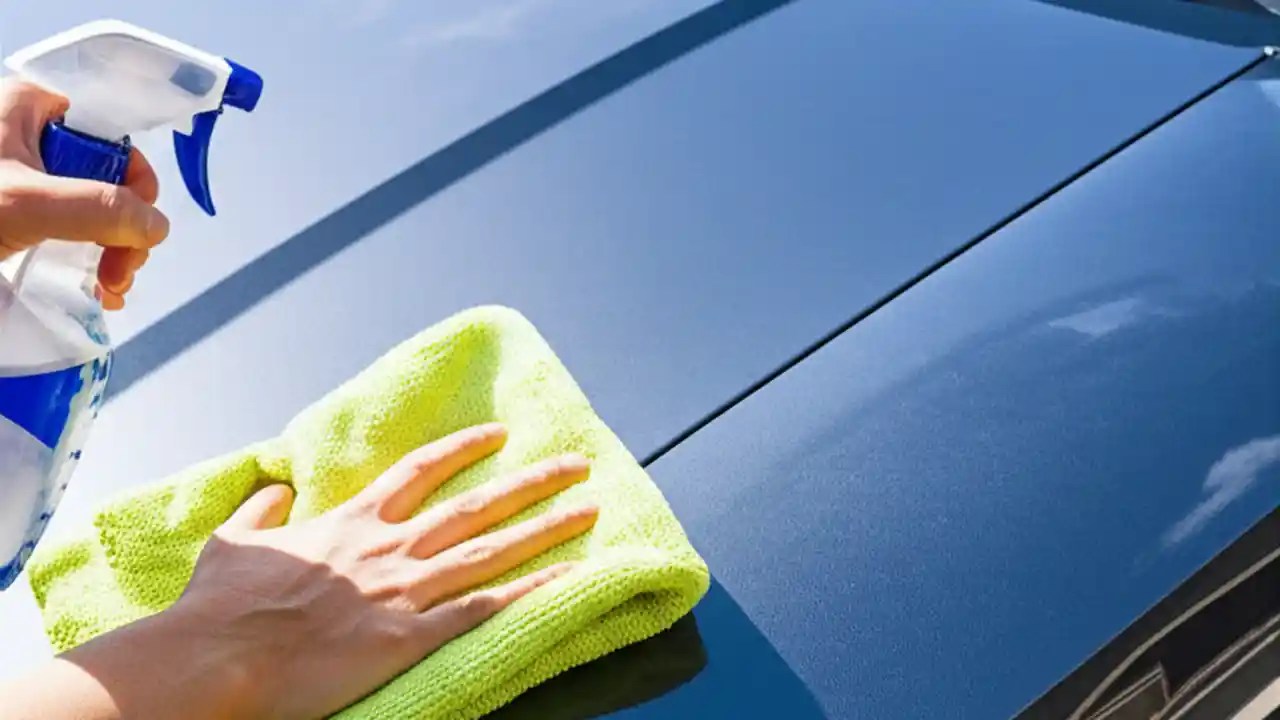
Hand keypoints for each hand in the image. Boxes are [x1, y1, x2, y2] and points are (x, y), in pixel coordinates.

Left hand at [0, 79, 168, 309]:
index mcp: (26, 109)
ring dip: (109, 253)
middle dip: (122, 229)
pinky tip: (92, 289)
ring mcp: (15, 182)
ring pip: (87, 212)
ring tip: (108, 288)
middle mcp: (23, 140)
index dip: (134, 182)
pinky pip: (63, 233)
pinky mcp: (8, 219)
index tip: (138, 226)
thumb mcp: (26, 205)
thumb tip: (158, 226)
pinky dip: (84, 262)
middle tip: (121, 271)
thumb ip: (101, 210)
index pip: (108, 136)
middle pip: (103, 179)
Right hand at [38, 423, 597, 719]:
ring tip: (590, 509)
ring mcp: (404, 590)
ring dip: (545, 528)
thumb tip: (273, 486)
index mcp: (352, 522)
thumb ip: (263, 511)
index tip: (500, 434)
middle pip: (475, 506)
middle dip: (531, 483)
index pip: (421, 471)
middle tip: (579, 465)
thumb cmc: (219, 605)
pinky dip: (529, 591)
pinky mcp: (410, 637)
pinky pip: (483, 610)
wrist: (216, 655)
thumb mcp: (234, 540)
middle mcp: (389, 547)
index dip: (464, 449)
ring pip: (491, 550)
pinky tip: (568, 577)